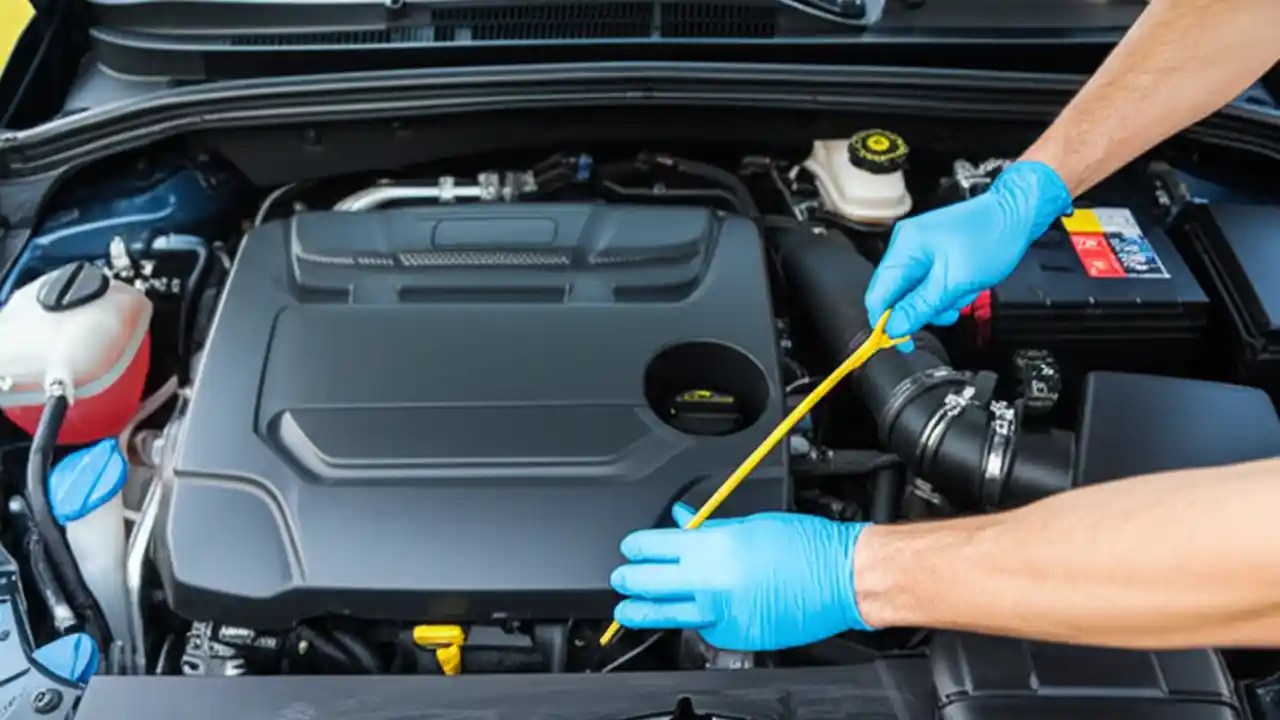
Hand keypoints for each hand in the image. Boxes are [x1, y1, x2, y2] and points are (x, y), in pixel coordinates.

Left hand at [610, 503, 871, 650]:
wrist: (841, 578)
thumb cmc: (805, 546)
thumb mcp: (750, 523)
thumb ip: (709, 528)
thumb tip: (682, 522)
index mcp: (712, 547)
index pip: (654, 547)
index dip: (636, 547)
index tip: (631, 548)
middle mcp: (711, 582)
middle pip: (650, 584)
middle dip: (629, 581)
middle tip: (622, 579)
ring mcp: (722, 614)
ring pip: (668, 614)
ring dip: (643, 612)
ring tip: (627, 612)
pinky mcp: (736, 636)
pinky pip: (704, 629)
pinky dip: (696, 621)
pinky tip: (693, 614)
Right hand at [865, 161, 1071, 346]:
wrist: (1016, 214)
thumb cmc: (991, 239)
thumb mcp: (954, 282)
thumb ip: (920, 307)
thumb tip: (894, 328)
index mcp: (904, 247)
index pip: (878, 294)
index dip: (885, 322)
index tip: (900, 343)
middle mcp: (905, 244)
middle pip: (895, 294)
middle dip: (920, 310)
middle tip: (944, 314)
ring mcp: (918, 245)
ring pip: (913, 290)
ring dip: (935, 302)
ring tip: (960, 296)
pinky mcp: (932, 249)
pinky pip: (927, 280)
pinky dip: (943, 290)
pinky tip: (960, 287)